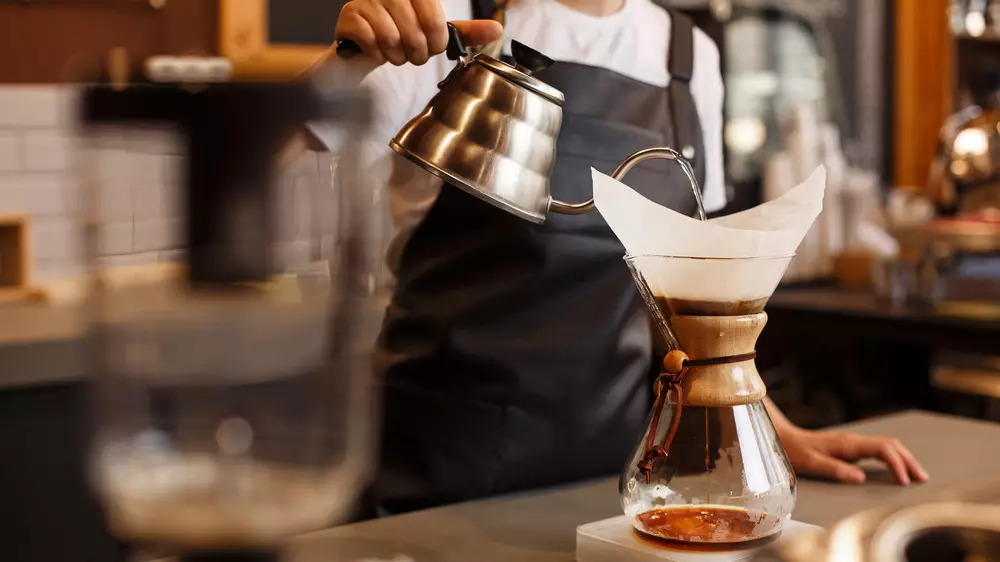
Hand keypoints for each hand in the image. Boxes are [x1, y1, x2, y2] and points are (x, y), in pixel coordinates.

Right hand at [335, 0, 502, 65]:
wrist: (362, 47)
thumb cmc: (401, 36)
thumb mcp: (434, 32)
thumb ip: (464, 32)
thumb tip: (497, 30)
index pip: (434, 19)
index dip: (435, 42)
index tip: (430, 46)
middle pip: (415, 33)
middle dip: (416, 54)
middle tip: (411, 54)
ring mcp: (366, 1)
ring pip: (392, 40)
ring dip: (396, 57)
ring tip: (394, 52)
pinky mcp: (348, 17)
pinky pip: (371, 43)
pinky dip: (376, 55)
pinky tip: (375, 50)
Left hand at [780, 427, 928, 485]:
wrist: (784, 438)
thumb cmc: (795, 451)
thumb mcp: (811, 463)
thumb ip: (834, 470)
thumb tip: (859, 478)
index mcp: (847, 444)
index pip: (882, 449)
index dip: (896, 464)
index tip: (904, 481)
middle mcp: (853, 440)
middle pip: (890, 445)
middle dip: (908, 461)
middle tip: (922, 478)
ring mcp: (853, 443)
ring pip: (887, 445)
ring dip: (904, 458)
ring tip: (917, 475)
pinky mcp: (852, 447)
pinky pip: (879, 449)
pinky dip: (893, 458)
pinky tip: (899, 469)